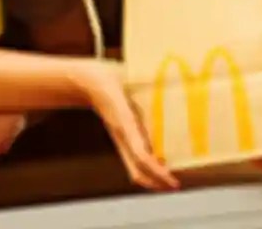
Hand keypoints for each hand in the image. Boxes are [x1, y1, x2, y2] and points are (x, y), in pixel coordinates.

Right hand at [78, 60, 179, 190]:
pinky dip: (148, 165)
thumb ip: (150, 82)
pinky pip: (134, 157)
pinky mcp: (121, 134)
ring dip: (152, 177)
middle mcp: (122, 134)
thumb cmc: (110, 76)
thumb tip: (174, 82)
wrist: (86, 79)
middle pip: (137, 171)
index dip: (158, 172)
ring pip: (134, 168)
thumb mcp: (130, 78)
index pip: (141, 156)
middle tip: (175, 185)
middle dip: (156, 183)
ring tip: (169, 179)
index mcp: (125, 122)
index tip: (172, 180)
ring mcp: (121, 137)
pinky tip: (160, 160)